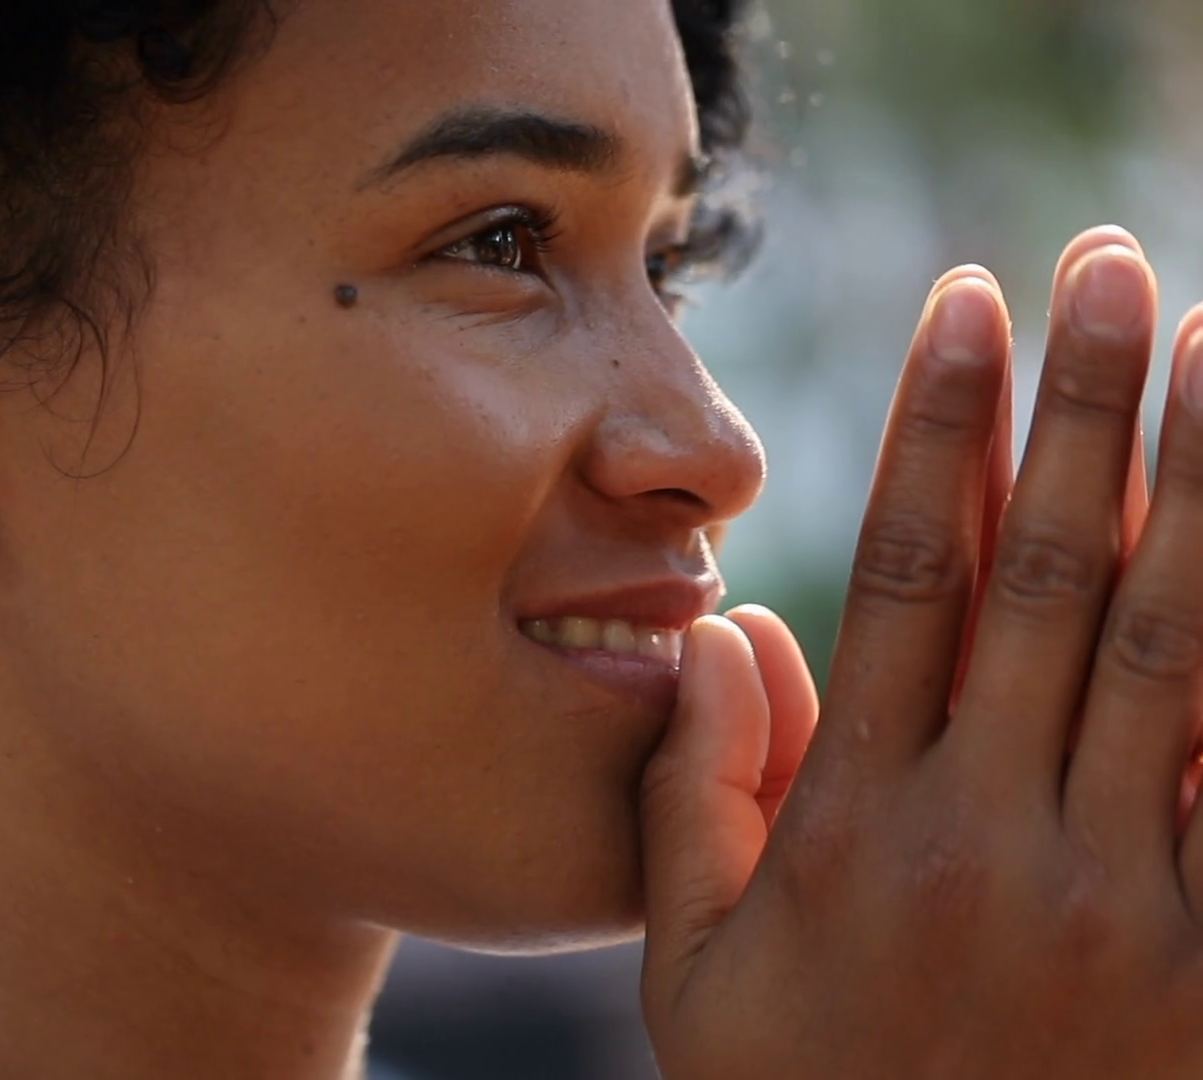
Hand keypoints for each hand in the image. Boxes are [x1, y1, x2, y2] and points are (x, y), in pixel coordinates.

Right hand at [641, 226, 1202, 1077]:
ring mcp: (1123, 904)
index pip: (908, 582)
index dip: (939, 434)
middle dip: (1080, 408)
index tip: (965, 308)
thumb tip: (723, 633)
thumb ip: (692, 802)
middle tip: (1106, 267)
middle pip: (1048, 582)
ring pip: (1174, 654)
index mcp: (850, 831)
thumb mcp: (696, 978)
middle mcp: (989, 843)